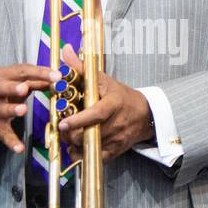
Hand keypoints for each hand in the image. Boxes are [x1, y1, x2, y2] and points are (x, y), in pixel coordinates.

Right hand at [0, 63, 61, 151]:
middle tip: (24, 89)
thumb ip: (34, 81)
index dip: (39, 73)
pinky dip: (12, 142)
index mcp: (1, 77)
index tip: (56, 76)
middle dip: (13, 88)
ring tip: (22, 110)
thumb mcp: (12, 82)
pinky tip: (19, 148)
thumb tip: (54, 79)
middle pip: (2, 88)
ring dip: (11, 109)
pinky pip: (4, 135)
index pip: (21, 71)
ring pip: (1, 110)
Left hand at [56, 44, 153, 161]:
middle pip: (89, 133)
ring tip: (68, 135)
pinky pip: (95, 157)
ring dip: (74, 143)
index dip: (79, 120)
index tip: (63, 124)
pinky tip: (76, 146)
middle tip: (62, 128)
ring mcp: (117, 139)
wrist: (145, 115)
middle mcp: (117, 122)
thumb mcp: (103, 79)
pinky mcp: (116, 151)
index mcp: (113, 103)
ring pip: (90, 146)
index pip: (96, 113)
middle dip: (71, 134)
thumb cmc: (120, 95)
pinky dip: (82, 154)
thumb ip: (81, 68)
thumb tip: (65, 50)